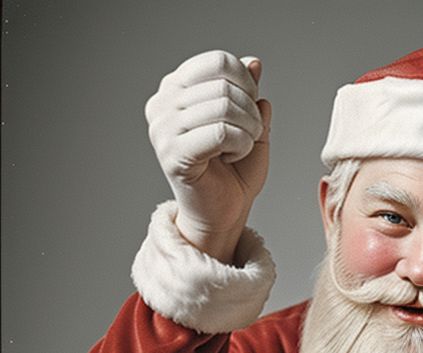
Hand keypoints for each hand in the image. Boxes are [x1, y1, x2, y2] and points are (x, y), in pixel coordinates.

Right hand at [145, 50, 271, 261]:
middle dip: (250, 112)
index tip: (250, 109)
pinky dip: (239, 145)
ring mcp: (163, 128)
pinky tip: (231, 157)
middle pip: (224, 84)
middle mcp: (163, 103)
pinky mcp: (172, 153)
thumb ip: (249, 92)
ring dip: (248, 131)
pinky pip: (220, 132)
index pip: (218, 62)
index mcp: (176, 87)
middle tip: (248, 135)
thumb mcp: (249, 123)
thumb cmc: (234, 172)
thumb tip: (253, 63)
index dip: (246, 83)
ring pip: (224, 107)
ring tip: (240, 148)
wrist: (224, 213)